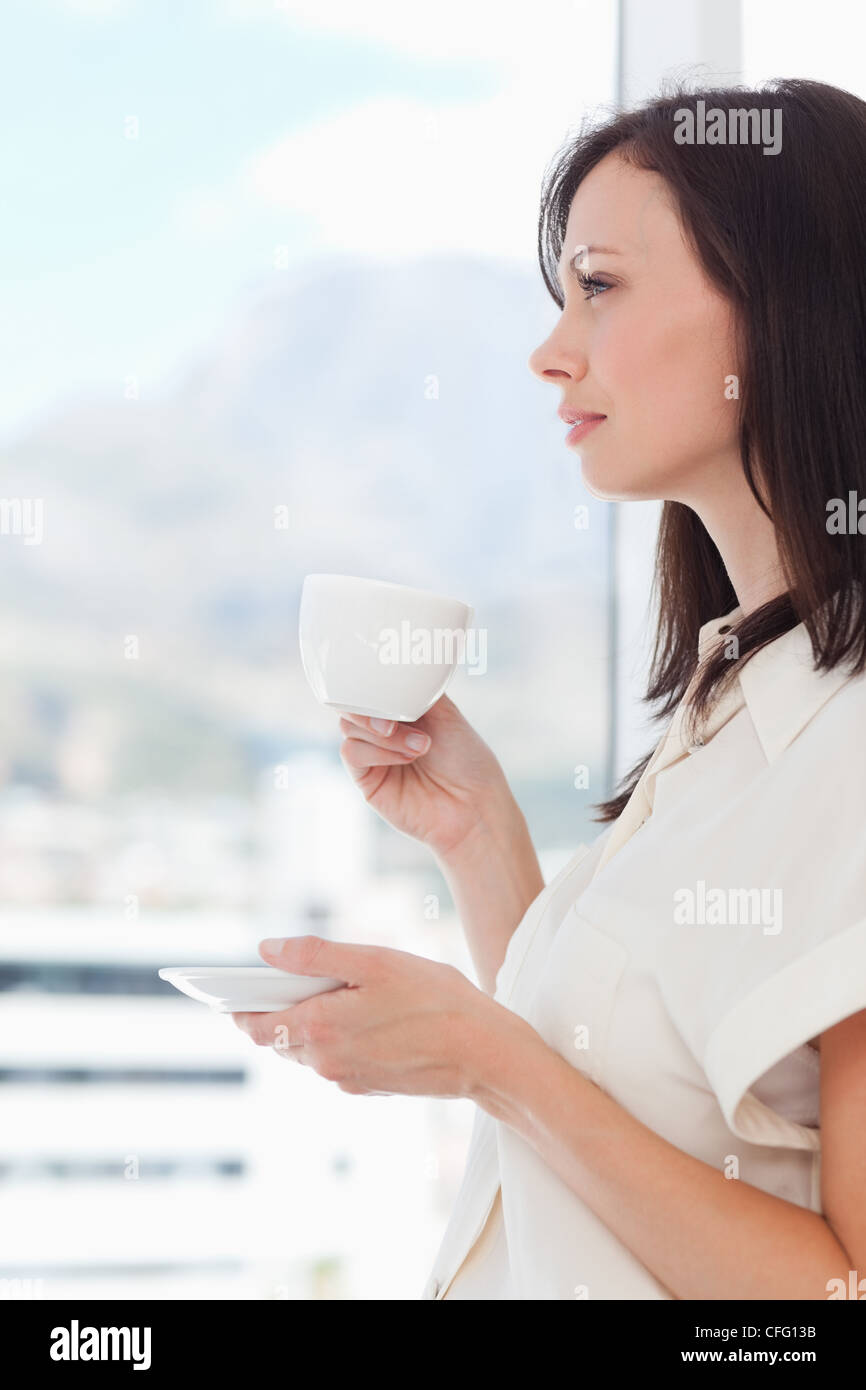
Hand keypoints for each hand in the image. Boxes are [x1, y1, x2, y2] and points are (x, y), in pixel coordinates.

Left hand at [230, 933, 509, 1098]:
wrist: (485, 1055)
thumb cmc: (435, 1000)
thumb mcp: (374, 961)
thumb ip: (314, 955)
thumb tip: (266, 949)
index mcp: (318, 1027)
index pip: (255, 1023)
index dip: (239, 1005)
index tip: (228, 989)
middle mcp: (324, 1062)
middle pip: (280, 1036)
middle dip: (278, 1008)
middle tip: (289, 977)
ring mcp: (346, 1079)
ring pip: (308, 1048)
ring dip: (310, 1021)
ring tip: (336, 989)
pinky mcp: (368, 1087)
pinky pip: (337, 1059)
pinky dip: (338, 1037)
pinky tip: (367, 1014)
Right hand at [337, 693, 514, 860]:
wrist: (475, 805)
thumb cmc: (468, 761)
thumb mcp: (446, 713)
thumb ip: (416, 690)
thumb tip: (395, 669)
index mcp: (401, 711)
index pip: (370, 687)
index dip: (372, 683)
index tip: (388, 686)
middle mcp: (383, 731)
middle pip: (351, 705)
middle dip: (370, 708)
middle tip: (396, 721)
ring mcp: (373, 755)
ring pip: (348, 727)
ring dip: (383, 733)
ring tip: (420, 746)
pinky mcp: (367, 780)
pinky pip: (353, 753)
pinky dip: (377, 751)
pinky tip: (406, 758)